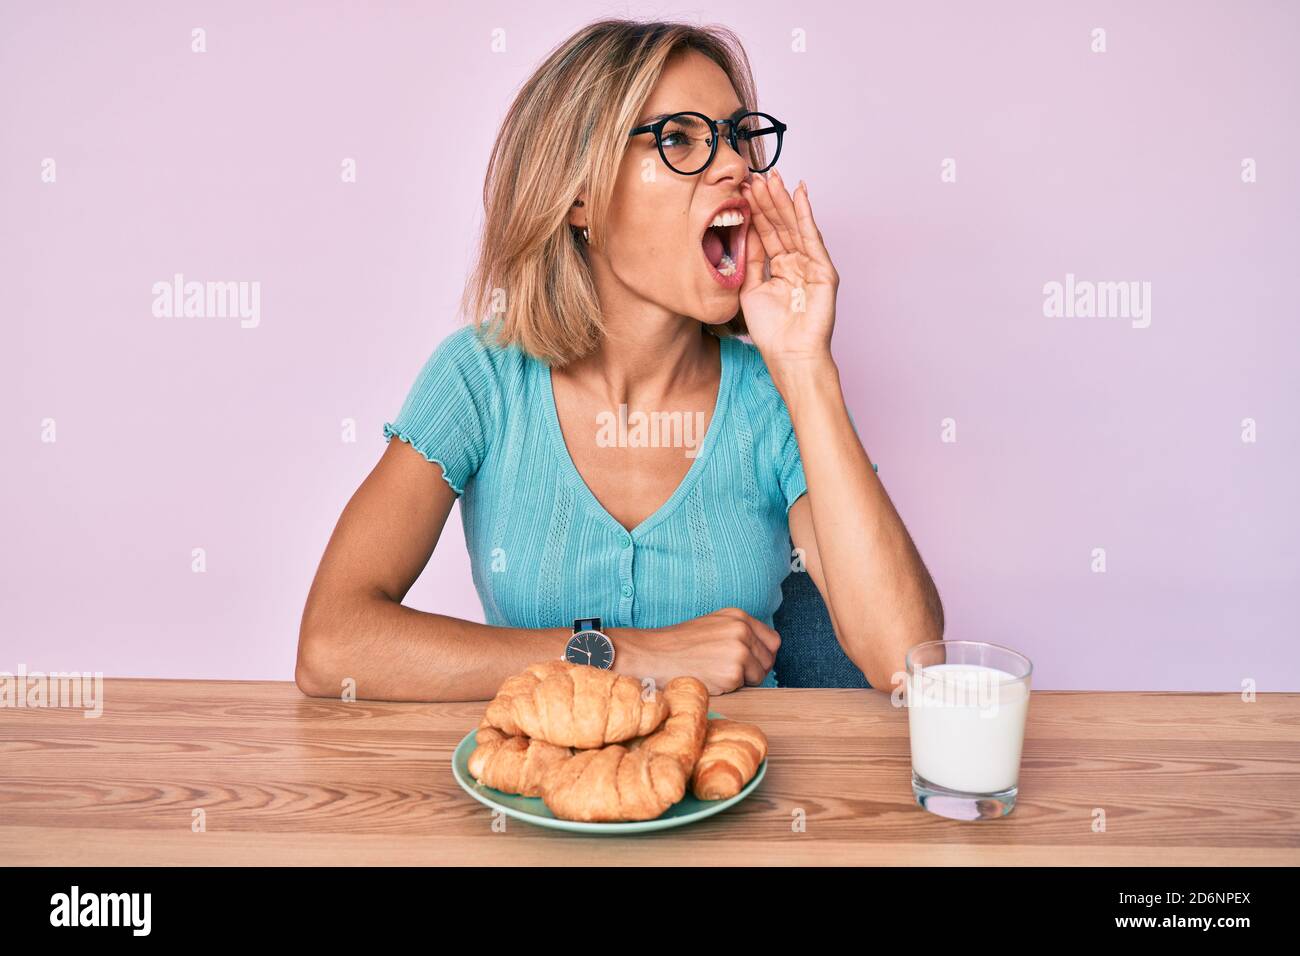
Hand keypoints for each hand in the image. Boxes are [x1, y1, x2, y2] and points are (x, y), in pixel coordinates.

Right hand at [610, 608, 779, 694]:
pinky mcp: (733, 672)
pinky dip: (729, 688)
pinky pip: (743, 687)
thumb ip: (738, 633)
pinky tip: (710, 679)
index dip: (762, 655)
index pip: (772, 641)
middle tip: (728, 671)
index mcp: (738, 616)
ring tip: (716, 673)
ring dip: (742, 681)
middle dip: (754, 670)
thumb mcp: (713, 626)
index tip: (749, 663)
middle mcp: (742, 630)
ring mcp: (739, 651)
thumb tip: (764, 653)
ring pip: (759, 676)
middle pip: (769, 660)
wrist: (653, 655)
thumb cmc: (679, 644)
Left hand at [740, 170, 838, 378]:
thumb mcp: (750, 289)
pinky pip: (812, 237)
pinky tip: (799, 194)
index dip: (754, 211)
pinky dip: (806, 215)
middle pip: (779, 224)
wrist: (790, 355)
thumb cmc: (771, 332)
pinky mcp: (824, 270)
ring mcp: (811, 265)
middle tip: (754, 174)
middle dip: (767, 200)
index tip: (740, 189)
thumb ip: (749, 260)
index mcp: (779, 268)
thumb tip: (744, 230)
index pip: (765, 233)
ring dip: (782, 201)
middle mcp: (796, 263)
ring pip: (794, 226)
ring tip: (771, 177)